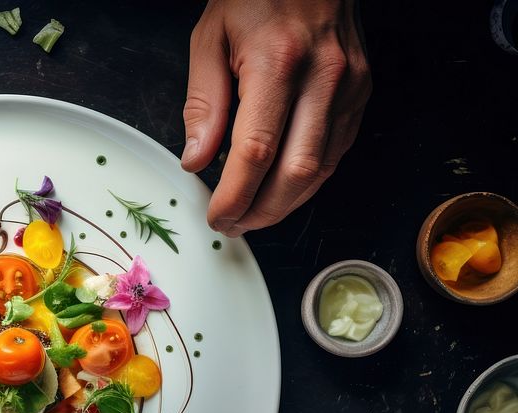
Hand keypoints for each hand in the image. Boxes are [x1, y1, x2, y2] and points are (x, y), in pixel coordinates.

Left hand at [181, 0, 370, 236]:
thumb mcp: (209, 39)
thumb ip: (203, 104)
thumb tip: (196, 161)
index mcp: (277, 63)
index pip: (256, 151)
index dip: (235, 196)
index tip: (217, 217)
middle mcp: (323, 77)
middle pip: (296, 172)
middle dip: (263, 212)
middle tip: (234, 225)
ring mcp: (350, 85)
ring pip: (322, 169)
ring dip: (286, 203)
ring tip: (253, 214)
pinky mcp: (362, 89)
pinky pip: (337, 151)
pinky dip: (308, 179)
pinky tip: (283, 188)